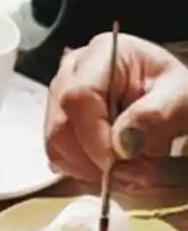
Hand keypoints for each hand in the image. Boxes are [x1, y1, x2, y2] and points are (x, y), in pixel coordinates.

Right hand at [46, 32, 187, 192]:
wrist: (171, 99)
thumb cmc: (176, 92)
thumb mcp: (181, 97)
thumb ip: (154, 116)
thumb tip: (120, 145)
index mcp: (102, 54)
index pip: (79, 97)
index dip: (93, 136)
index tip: (118, 163)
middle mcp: (71, 73)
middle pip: (60, 126)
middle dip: (92, 160)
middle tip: (132, 176)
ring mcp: (59, 99)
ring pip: (56, 146)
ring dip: (90, 170)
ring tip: (129, 174)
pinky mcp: (59, 124)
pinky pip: (59, 156)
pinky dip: (85, 171)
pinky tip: (114, 170)